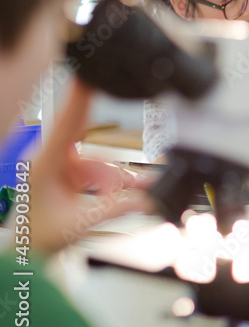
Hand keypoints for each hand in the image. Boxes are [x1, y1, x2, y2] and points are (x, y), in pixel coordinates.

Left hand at [28, 79, 151, 254]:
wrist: (26, 253)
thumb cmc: (39, 237)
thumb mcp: (79, 224)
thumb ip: (116, 209)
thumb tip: (146, 200)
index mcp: (45, 164)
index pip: (67, 122)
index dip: (80, 97)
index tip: (90, 74)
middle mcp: (51, 160)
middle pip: (87, 136)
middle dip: (107, 132)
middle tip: (118, 107)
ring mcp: (61, 167)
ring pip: (100, 160)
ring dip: (119, 178)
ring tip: (144, 189)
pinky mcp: (70, 176)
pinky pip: (100, 172)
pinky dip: (115, 184)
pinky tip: (134, 193)